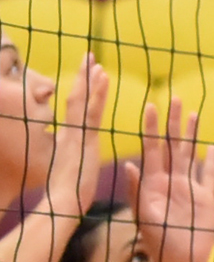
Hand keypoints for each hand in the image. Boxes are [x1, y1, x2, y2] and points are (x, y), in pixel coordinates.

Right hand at [48, 55, 108, 216]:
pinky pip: (91, 110)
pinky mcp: (83, 138)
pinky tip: (102, 75)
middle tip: (88, 56)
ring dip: (88, 79)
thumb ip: (75, 160)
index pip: (75, 109)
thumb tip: (75, 157)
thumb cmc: (69, 195)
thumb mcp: (73, 172)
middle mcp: (70, 133)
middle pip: (76, 98)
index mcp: (70, 140)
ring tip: (94, 59)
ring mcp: (76, 134)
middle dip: (82, 77)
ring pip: (82, 100)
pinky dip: (96, 92)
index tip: (87, 74)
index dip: (81, 91)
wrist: (63, 205)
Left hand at [129, 99, 213, 261]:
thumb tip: (130, 164)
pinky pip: (208, 174)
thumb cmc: (158, 242)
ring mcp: (188, 188)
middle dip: (172, 122)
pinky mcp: (206, 197)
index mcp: (153, 182)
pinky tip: (212, 147)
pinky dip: (210, 160)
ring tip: (193, 113)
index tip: (151, 105)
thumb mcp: (143, 215)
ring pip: (190, 154)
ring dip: (191, 134)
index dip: (151, 127)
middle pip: (172, 144)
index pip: (152, 148)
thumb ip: (136, 191)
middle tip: (175, 97)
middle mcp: (170, 181)